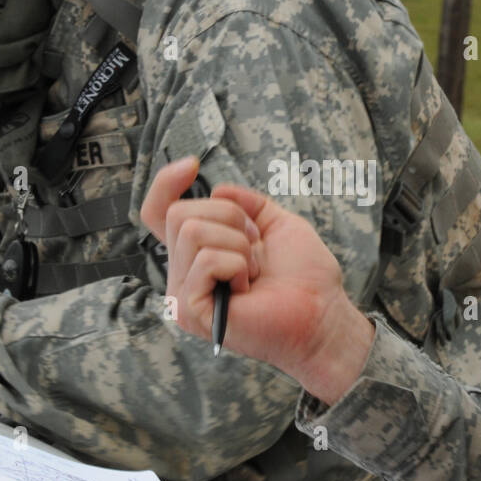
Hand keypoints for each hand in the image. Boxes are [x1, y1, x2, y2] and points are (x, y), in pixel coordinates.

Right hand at [140, 157, 374, 404]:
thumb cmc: (305, 277)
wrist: (323, 313)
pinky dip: (236, 264)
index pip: (158, 212)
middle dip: (228, 217)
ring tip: (254, 270)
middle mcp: (184, 272)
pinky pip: (205, 260)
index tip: (192, 167)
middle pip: (179, 213)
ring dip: (237, 243)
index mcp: (198, 253)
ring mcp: (182, 293)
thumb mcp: (276, 224)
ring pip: (192, 231)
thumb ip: (247, 204)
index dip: (165, 184)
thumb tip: (217, 190)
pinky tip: (247, 287)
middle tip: (255, 246)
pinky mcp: (190, 311)